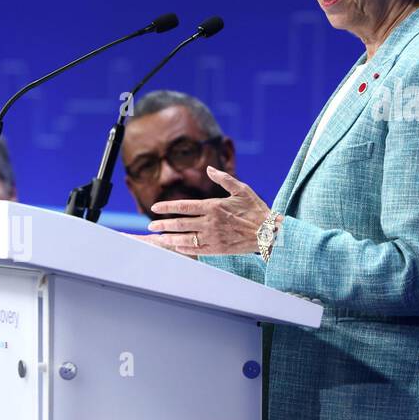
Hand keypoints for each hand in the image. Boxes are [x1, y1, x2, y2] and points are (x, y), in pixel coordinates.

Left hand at [147, 167, 272, 256]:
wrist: (268, 233)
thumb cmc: (255, 209)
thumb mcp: (242, 189)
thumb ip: (224, 179)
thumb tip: (209, 169)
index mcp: (214, 206)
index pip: (184, 206)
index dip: (167, 207)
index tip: (155, 207)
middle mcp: (210, 222)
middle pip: (180, 223)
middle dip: (163, 224)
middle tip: (150, 225)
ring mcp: (212, 237)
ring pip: (185, 238)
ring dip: (169, 237)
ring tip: (158, 237)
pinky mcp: (217, 249)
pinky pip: (195, 249)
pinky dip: (183, 248)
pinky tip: (175, 246)